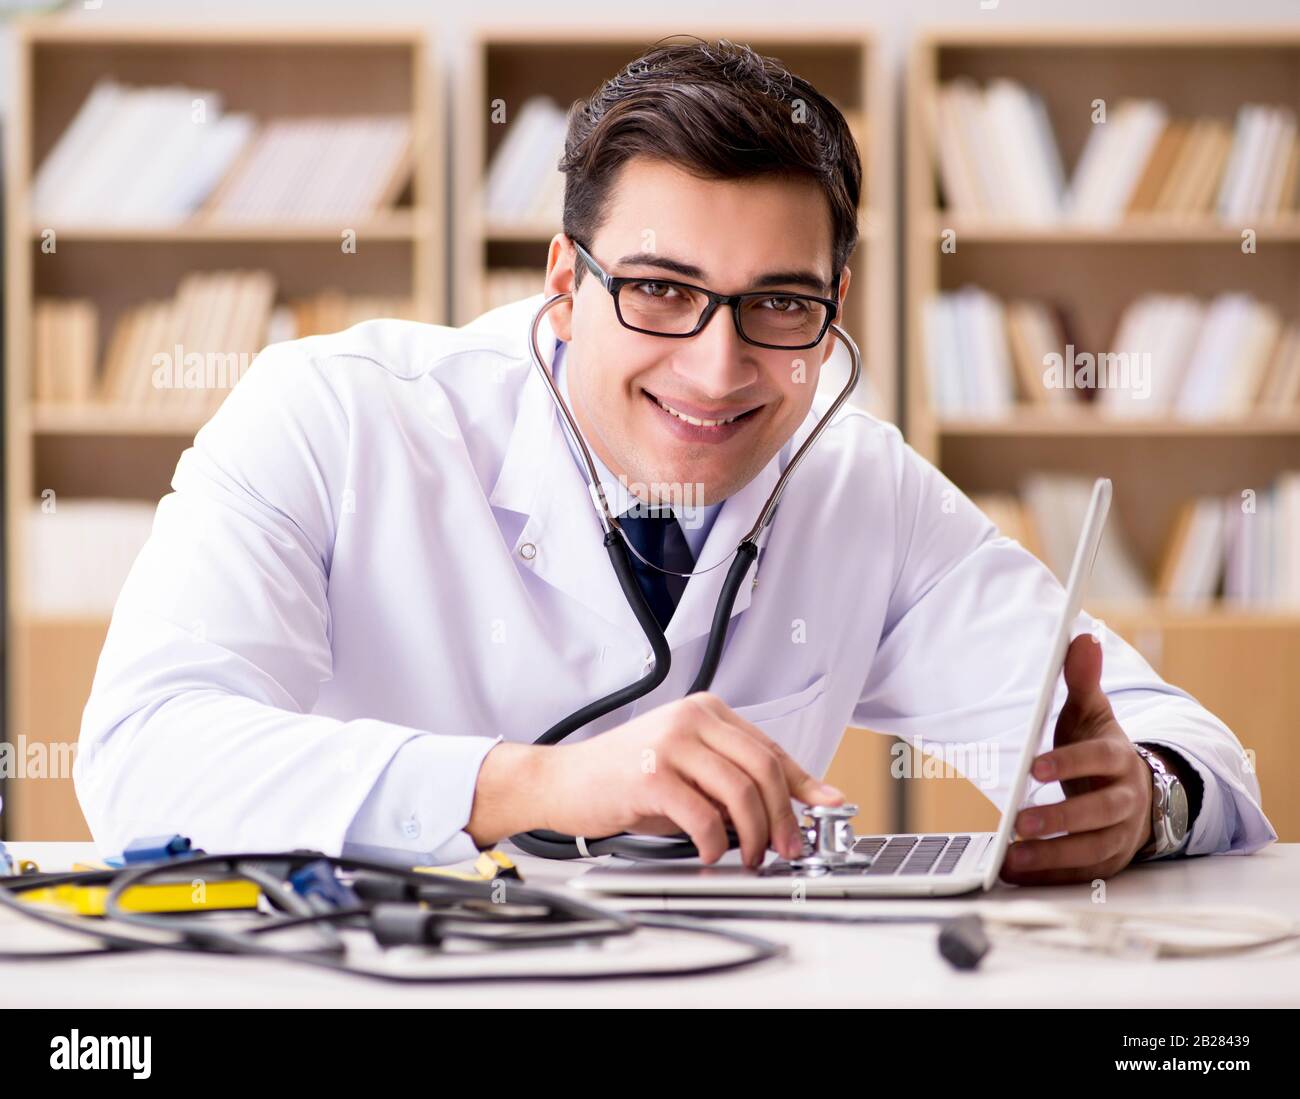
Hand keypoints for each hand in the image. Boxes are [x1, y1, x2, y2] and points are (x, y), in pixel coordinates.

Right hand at [470, 692, 843, 865]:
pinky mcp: (651, 773)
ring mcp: (671, 742)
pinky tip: (709, 853)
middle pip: (764, 769)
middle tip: (787, 848)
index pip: (771, 749)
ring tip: (750, 856)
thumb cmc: (623, 779)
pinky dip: (714, 843)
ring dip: (754, 835)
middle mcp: (692, 718)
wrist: (562, 782)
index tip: (827, 807)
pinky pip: (704, 815)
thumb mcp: (687, 770)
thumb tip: (788, 810)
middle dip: (785, 816)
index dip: (805, 784)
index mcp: (706, 710)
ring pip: (741, 792)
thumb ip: (731, 781)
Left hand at [1000, 633, 1152, 885]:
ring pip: (1093, 850)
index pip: (1099, 759)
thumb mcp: (1092, 713)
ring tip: (1012, 857)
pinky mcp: (1110, 860)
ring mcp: (1121, 833)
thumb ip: (1082, 680)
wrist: (1140, 792)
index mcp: (1118, 758)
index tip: (1033, 768)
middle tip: (1020, 822)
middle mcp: (1125, 799)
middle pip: (1100, 813)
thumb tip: (1080, 637)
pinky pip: (1084, 874)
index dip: (1069, 763)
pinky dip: (1051, 876)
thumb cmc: (1102, 750)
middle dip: (1061, 819)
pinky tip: (1015, 873)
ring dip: (1053, 857)